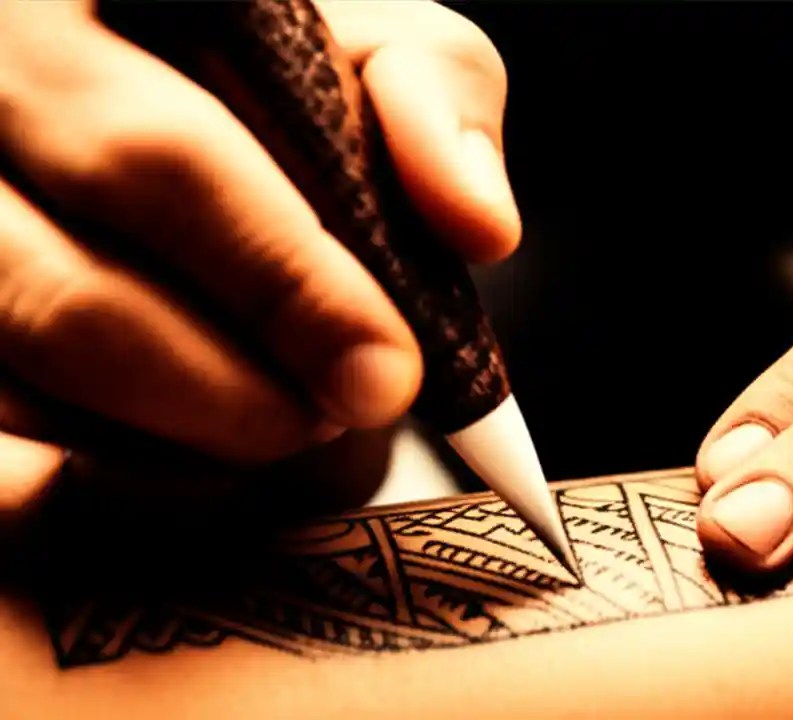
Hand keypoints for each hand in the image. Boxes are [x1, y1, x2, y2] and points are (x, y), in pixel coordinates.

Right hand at [0, 1, 516, 481]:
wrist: (156, 66)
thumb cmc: (269, 63)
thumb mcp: (366, 40)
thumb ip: (430, 102)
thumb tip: (479, 224)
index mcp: (83, 10)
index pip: (170, 168)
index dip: (287, 289)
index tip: (388, 376)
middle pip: (74, 304)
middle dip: (235, 397)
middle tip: (344, 422)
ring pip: (28, 381)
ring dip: (176, 441)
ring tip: (287, 416)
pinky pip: (6, 420)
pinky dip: (108, 457)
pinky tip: (193, 428)